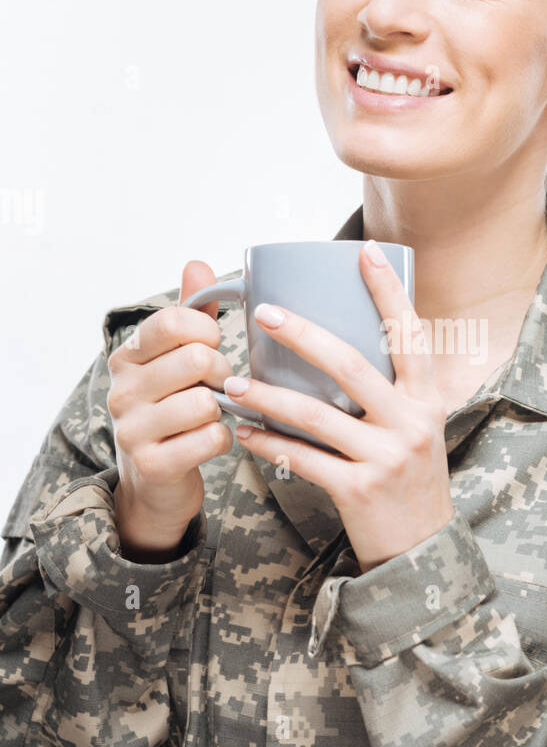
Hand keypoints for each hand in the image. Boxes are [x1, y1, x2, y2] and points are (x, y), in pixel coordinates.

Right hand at [108, 260, 234, 560]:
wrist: (155, 482)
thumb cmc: (174, 409)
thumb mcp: (177, 358)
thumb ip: (191, 312)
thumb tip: (197, 264)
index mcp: (127, 357)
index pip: (172, 321)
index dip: (206, 331)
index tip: (211, 345)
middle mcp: (122, 391)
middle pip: (197, 359)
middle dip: (222, 373)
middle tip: (217, 387)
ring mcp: (132, 430)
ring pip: (206, 402)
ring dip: (222, 410)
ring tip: (211, 415)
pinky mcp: (153, 464)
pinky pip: (212, 438)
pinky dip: (223, 439)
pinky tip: (210, 441)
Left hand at [228, 239, 453, 572]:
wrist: (422, 551)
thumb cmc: (411, 480)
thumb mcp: (417, 429)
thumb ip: (392, 390)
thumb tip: (346, 340)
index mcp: (427, 399)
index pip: (409, 334)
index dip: (387, 292)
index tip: (362, 252)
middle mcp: (412, 422)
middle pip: (352, 365)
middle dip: (304, 335)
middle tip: (265, 313)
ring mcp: (387, 457)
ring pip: (317, 415)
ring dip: (269, 395)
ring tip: (233, 382)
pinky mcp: (361, 490)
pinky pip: (304, 458)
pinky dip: (270, 443)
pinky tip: (244, 432)